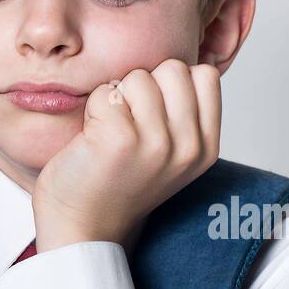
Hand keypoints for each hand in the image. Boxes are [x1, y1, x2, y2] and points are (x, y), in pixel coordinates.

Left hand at [31, 59, 220, 253]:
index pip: (204, 75)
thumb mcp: (170, 152)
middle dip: (144, 85)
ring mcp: (156, 143)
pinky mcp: (120, 139)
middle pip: (173, 68)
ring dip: (117, 97)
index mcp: (205, 147)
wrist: (82, 226)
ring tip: (110, 131)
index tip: (153, 113)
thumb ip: (183, 112)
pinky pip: (106, 92)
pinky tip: (93, 138)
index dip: (171, 82)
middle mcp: (188, 146)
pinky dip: (93, 108)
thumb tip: (180, 61)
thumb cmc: (118, 181)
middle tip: (128, 122)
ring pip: (138, 76)